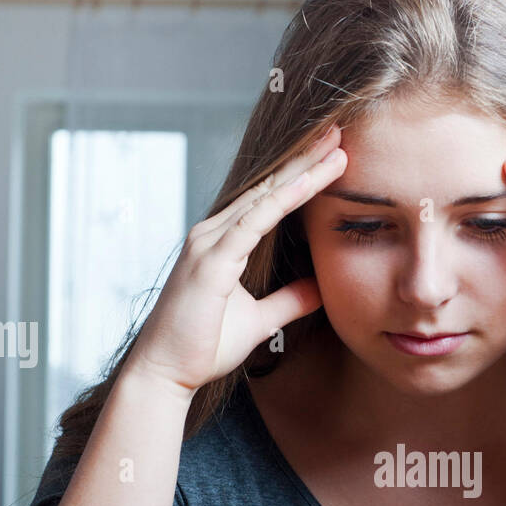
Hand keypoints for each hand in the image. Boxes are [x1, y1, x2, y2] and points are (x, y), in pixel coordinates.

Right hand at [128, 126, 347, 394]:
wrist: (166, 374)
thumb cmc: (203, 347)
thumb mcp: (260, 320)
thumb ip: (289, 300)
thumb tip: (320, 287)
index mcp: (221, 243)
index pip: (268, 200)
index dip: (301, 176)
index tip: (333, 155)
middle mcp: (212, 233)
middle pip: (267, 187)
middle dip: (304, 158)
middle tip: (339, 131)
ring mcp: (208, 243)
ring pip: (264, 196)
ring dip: (301, 170)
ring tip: (335, 146)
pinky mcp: (211, 261)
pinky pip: (254, 222)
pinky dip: (284, 199)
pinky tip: (309, 181)